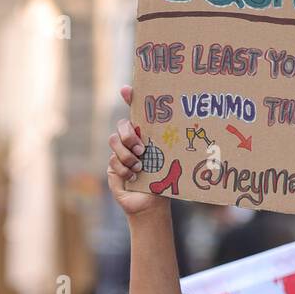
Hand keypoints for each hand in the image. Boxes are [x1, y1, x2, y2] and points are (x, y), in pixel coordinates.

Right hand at [107, 87, 166, 217]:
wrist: (150, 204)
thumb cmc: (162, 182)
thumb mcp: (167, 162)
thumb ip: (165, 148)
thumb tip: (181, 131)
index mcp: (146, 136)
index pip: (136, 112)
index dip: (130, 97)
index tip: (126, 89)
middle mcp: (131, 141)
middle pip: (122, 125)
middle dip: (129, 135)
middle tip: (142, 149)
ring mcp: (120, 152)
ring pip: (114, 141)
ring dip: (127, 155)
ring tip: (139, 168)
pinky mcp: (113, 166)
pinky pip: (113, 160)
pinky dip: (124, 170)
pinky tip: (133, 177)